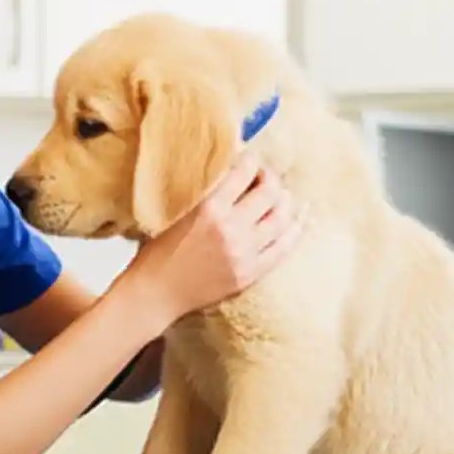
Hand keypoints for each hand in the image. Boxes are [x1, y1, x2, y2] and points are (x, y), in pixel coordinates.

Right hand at [117, 152, 303, 326]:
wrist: (155, 294)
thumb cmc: (158, 252)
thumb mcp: (178, 213)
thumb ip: (208, 194)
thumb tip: (233, 173)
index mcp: (209, 209)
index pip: (244, 171)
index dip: (252, 160)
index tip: (250, 159)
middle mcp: (231, 229)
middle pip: (270, 191)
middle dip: (271, 177)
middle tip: (265, 177)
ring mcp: (244, 253)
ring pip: (283, 217)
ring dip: (286, 200)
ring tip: (282, 196)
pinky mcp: (250, 273)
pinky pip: (284, 248)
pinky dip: (294, 230)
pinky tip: (298, 220)